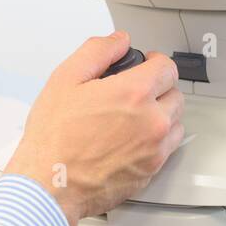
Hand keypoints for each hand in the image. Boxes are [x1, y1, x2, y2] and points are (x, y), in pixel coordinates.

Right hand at [5, 30, 184, 225]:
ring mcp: (154, 149)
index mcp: (134, 94)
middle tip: (136, 91)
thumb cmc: (53, 138)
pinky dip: (157, 140)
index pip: (167, 67)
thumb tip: (118, 41)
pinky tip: (133, 138)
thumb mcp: (65, 79)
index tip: (147, 64)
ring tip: (135, 116)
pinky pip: (167, 148)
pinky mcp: (151, 171)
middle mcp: (151, 121)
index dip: (155, 61)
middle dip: (158, 88)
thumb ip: (97, 51)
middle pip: (175, 94)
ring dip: (161, 114)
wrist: (50, 185)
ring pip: (175, 122)